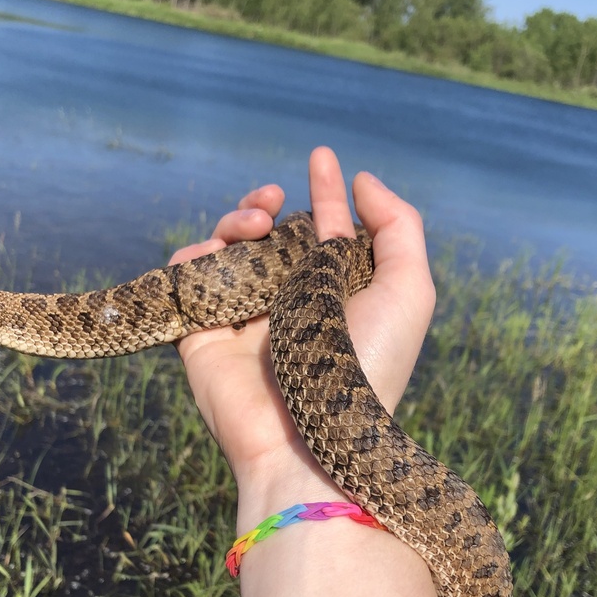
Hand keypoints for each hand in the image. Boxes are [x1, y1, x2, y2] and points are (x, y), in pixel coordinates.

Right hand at [171, 147, 435, 522]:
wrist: (309, 440)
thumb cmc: (367, 364)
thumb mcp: (409, 291)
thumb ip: (399, 227)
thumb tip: (362, 180)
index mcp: (337, 293)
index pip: (325, 230)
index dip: (325, 191)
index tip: (322, 156)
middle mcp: (290, 302)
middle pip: (268, 234)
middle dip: (267, 203)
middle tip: (271, 202)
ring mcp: (244, 317)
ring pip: (227, 248)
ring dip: (234, 220)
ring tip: (250, 226)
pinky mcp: (202, 334)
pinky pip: (187, 281)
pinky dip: (192, 257)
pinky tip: (209, 254)